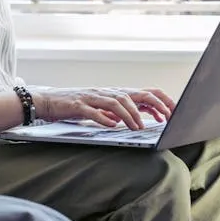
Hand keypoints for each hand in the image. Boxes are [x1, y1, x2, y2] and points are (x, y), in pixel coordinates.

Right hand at [34, 86, 175, 129]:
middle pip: (133, 94)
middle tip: (165, 118)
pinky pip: (93, 111)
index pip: (141, 92)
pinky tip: (113, 126)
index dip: (158, 100)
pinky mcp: (78, 105)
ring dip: (130, 115)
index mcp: (112, 93)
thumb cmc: (74, 106)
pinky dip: (104, 118)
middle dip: (151, 105)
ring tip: (138, 128)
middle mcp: (104, 93)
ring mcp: (91, 98)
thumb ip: (117, 111)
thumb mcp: (100, 108)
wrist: (47, 101)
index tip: (172, 112)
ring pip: (116, 102)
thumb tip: (138, 118)